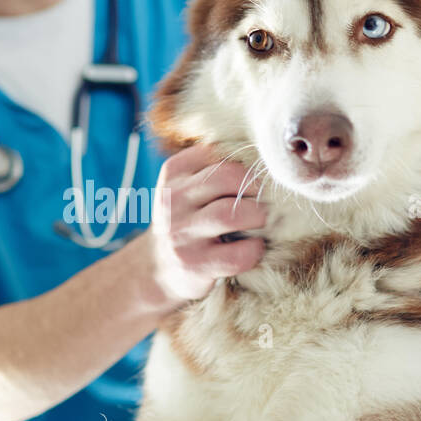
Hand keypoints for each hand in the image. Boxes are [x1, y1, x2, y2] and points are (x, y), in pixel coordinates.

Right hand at [145, 142, 267, 307]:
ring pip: (232, 213)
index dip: (244, 165)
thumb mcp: (186, 186)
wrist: (156, 269)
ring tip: (258, 223)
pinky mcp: (196, 265)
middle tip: (261, 200)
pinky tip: (252, 248)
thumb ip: (214, 166)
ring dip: (257, 216)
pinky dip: (255, 249)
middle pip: (228, 176)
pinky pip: (239, 253)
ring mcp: (182, 235)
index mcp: (173, 173)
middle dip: (255, 187)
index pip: (219, 152)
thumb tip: (263, 158)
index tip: (248, 182)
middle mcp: (173, 201)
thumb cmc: (186, 220)